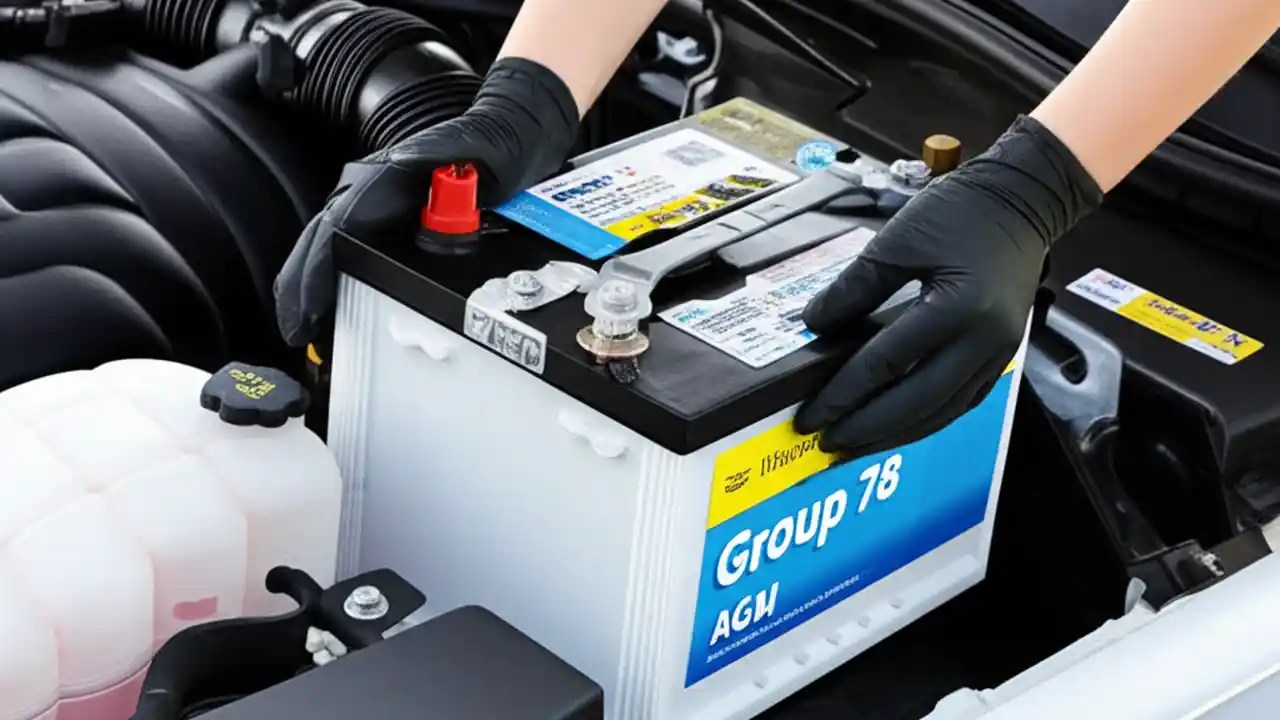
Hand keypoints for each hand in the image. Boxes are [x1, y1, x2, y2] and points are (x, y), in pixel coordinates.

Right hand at [273, 57, 579, 346]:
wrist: (513, 130)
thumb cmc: (495, 143)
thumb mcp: (472, 152)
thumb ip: (445, 163)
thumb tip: (412, 172)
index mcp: (385, 176)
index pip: (336, 227)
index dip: (316, 270)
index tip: (307, 307)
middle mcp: (371, 187)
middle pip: (321, 239)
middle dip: (301, 286)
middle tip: (295, 330)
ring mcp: (376, 200)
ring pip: (327, 244)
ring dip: (310, 283)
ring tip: (302, 325)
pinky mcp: (388, 214)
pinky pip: (349, 247)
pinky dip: (331, 275)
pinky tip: (327, 302)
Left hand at [794, 115, 1102, 455]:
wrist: (1022, 199)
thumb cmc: (962, 212)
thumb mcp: (898, 241)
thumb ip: (854, 287)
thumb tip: (814, 325)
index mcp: (956, 309)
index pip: (886, 364)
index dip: (844, 394)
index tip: (810, 415)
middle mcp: (983, 341)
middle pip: (916, 404)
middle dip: (867, 430)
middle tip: (826, 445)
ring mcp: (997, 354)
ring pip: (941, 413)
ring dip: (895, 435)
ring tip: (855, 447)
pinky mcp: (1000, 356)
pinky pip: (960, 402)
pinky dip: (924, 420)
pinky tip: (897, 427)